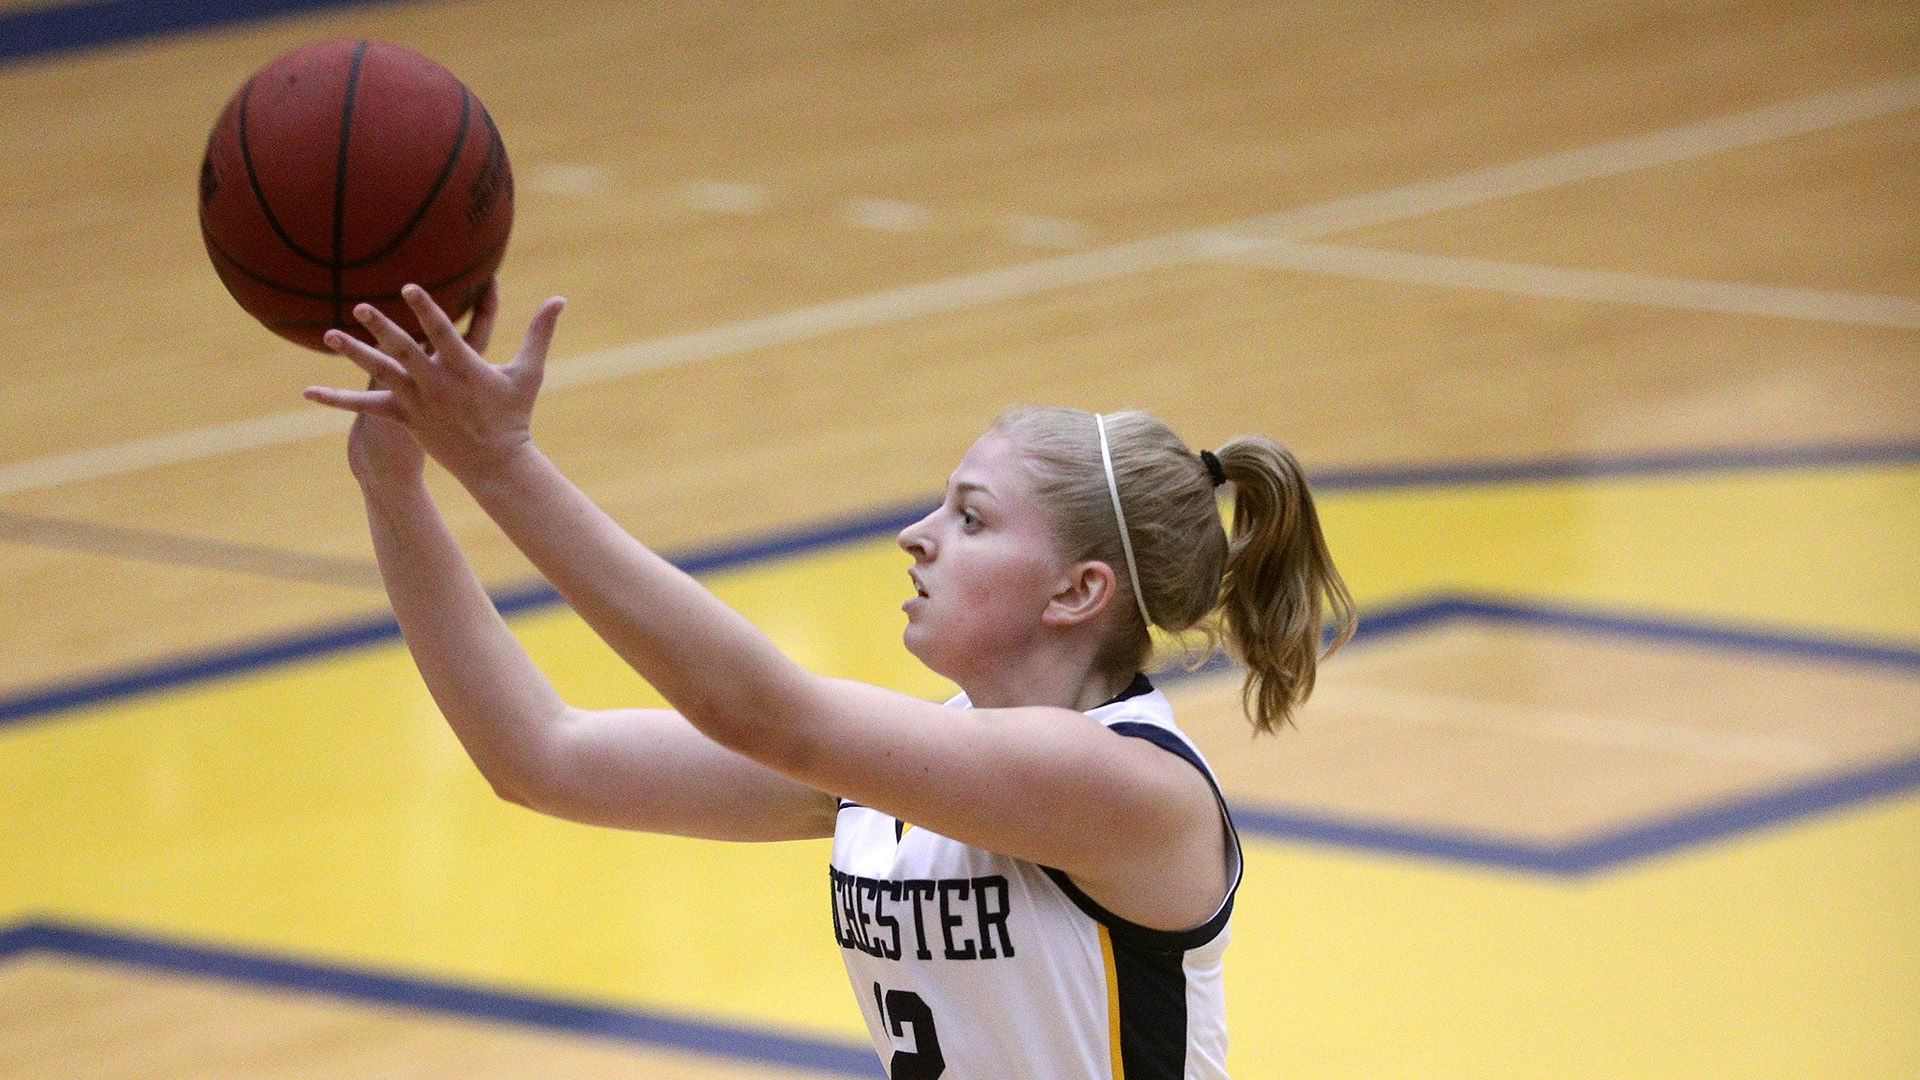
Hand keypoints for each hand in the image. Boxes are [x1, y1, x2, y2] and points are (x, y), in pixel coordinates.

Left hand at [304, 284, 565, 480]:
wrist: (495, 463)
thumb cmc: (514, 413)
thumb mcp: (529, 372)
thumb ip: (540, 332)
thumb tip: (560, 299)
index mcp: (465, 370)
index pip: (444, 335)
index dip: (427, 311)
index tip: (409, 287)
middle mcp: (437, 385)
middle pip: (405, 352)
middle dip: (383, 329)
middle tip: (361, 306)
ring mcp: (417, 402)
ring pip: (381, 374)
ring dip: (354, 355)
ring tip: (329, 335)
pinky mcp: (404, 418)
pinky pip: (365, 407)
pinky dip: (337, 400)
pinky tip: (309, 392)